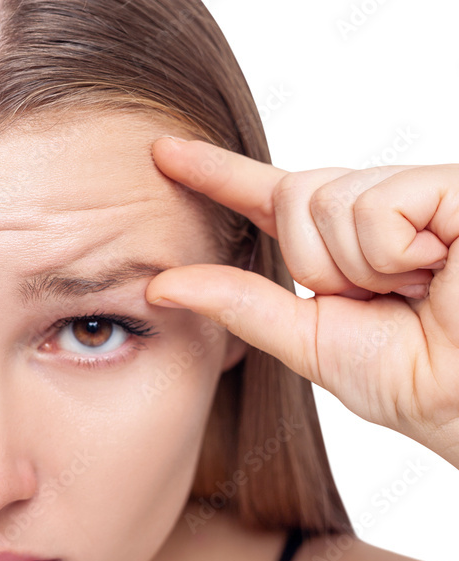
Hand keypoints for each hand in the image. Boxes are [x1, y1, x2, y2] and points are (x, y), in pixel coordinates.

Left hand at [147, 138, 458, 465]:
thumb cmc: (414, 380)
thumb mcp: (306, 340)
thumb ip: (237, 305)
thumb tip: (159, 285)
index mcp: (339, 245)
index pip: (266, 196)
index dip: (216, 173)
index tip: (164, 153)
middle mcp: (375, 209)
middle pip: (293, 195)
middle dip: (318, 262)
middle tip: (378, 298)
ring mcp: (416, 193)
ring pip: (329, 198)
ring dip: (361, 265)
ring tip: (417, 288)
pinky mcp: (451, 186)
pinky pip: (377, 204)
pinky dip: (394, 253)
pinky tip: (439, 269)